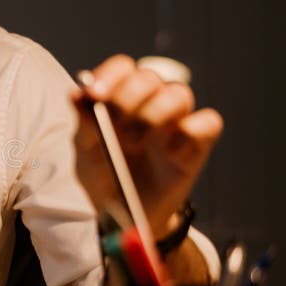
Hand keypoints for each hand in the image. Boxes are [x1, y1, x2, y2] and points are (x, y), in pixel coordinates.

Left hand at [72, 54, 222, 236]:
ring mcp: (175, 122)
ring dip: (154, 116)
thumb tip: (77, 94)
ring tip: (135, 145)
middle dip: (128, 100)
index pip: (122, 68)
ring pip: (178, 93)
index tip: (96, 96)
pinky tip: (169, 154)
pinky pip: (208, 121)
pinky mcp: (197, 144)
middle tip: (115, 131)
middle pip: (149, 77)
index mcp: (119, 98)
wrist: (124, 218)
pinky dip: (189, 133)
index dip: (110, 76)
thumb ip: (83, 124)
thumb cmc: (103, 178)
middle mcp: (149, 103)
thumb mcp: (85, 153)